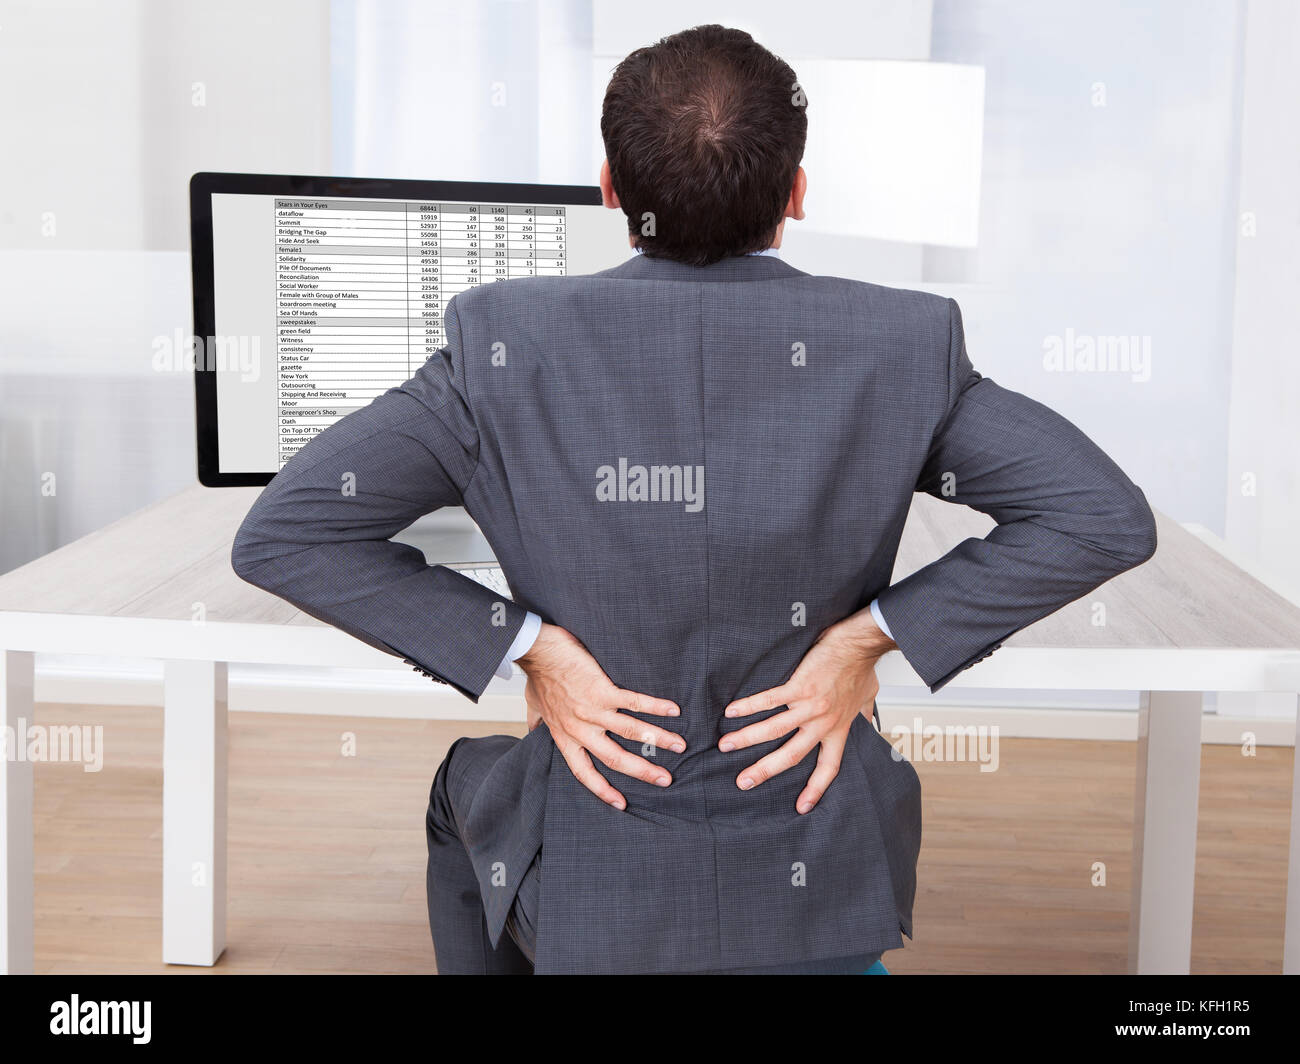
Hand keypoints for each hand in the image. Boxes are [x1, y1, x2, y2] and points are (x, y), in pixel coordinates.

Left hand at [516, 622, 683, 809]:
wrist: (537, 651)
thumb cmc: (538, 675)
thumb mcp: (534, 705)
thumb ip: (537, 721)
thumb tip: (533, 730)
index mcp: (565, 736)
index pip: (584, 772)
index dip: (602, 790)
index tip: (621, 804)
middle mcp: (580, 729)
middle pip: (615, 759)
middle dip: (643, 771)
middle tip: (666, 780)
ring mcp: (592, 710)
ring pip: (630, 732)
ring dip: (658, 740)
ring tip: (680, 745)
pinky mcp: (602, 690)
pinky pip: (633, 702)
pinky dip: (656, 707)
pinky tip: (674, 711)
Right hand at [720, 608, 895, 813]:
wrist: (859, 644)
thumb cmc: (861, 667)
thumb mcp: (866, 698)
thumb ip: (862, 714)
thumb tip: (867, 722)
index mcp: (838, 729)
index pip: (828, 767)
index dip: (815, 789)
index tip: (802, 808)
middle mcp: (823, 723)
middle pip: (791, 755)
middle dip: (764, 770)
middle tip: (743, 782)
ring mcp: (809, 705)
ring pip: (774, 730)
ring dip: (747, 739)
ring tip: (726, 746)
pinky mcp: (799, 686)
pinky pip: (769, 700)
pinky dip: (748, 707)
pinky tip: (731, 712)